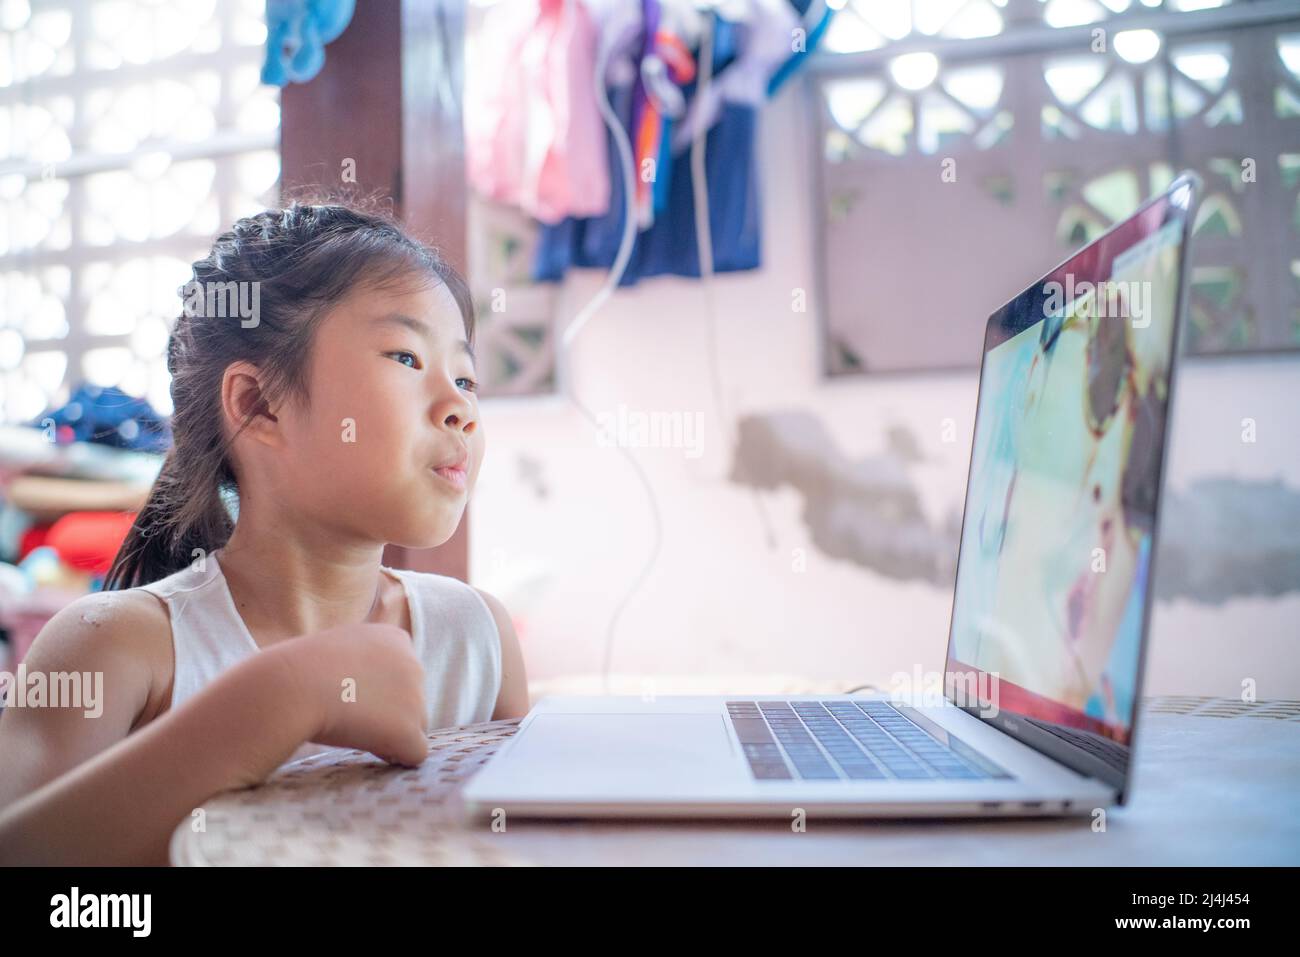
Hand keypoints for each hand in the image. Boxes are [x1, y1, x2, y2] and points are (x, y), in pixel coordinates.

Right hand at [269, 623, 427, 766]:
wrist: (291, 687)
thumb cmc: (301, 671)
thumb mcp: (339, 650)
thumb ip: (362, 663)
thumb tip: (369, 686)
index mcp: (396, 639)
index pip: (402, 675)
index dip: (377, 693)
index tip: (348, 692)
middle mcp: (414, 664)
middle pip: (411, 701)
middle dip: (386, 714)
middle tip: (348, 713)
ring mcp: (416, 698)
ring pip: (414, 727)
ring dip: (389, 735)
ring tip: (352, 728)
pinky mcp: (408, 730)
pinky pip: (415, 754)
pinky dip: (395, 757)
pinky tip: (368, 748)